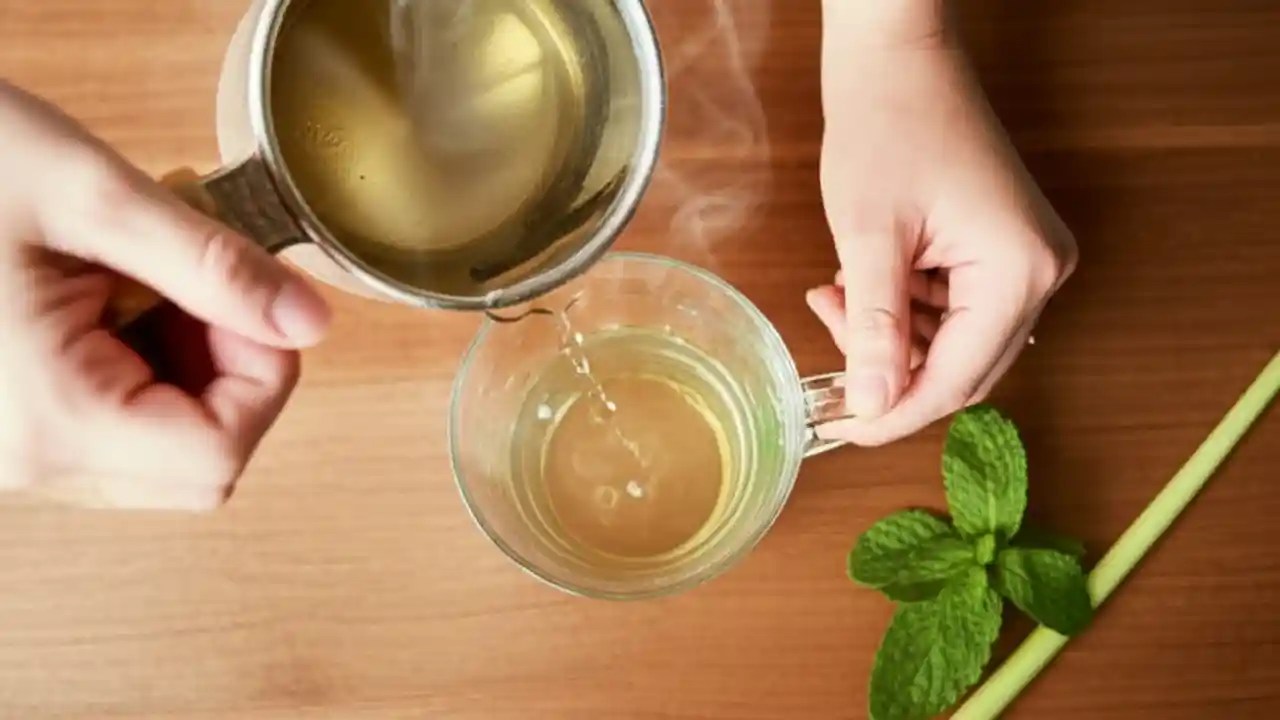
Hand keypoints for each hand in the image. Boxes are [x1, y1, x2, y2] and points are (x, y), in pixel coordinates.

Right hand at [0, 82, 330, 509]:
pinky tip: (111, 291)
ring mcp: (11, 449)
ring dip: (186, 364)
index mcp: (49, 418)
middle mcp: (24, 458)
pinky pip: (110, 425)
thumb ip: (213, 267)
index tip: (252, 298)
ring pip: (158, 448)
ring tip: (144, 272)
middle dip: (229, 369)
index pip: (220, 453)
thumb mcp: (89, 196)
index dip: (264, 376)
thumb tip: (308, 322)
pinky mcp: (7, 423)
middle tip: (201, 280)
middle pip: (197, 464)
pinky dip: (139, 364)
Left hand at [808, 5, 1077, 445]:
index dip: (894, 414)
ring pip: (950, 342)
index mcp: (1019, 271)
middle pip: (961, 368)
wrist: (898, 61)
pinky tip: (863, 281)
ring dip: (889, 335)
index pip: (955, 379)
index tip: (842, 429)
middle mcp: (1039, 273)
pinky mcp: (1003, 252)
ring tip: (837, 294)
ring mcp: (1026, 261)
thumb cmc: (888, 125)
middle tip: (832, 348)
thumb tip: (869, 408)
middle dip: (888, 369)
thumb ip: (874, 330)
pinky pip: (952, 311)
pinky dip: (902, 310)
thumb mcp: (869, 238)